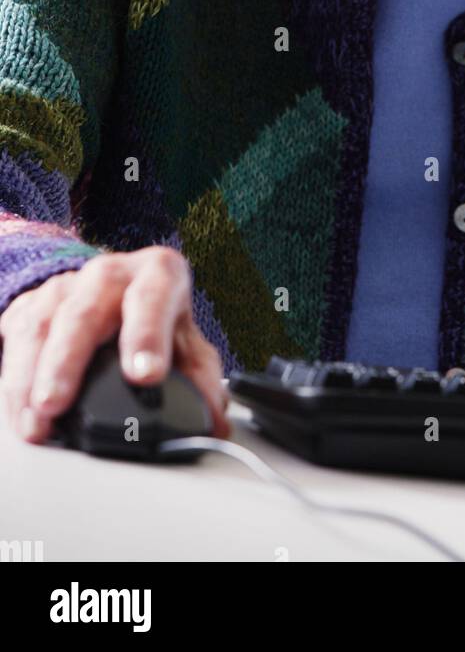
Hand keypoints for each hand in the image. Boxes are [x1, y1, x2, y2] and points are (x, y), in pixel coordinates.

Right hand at [0, 246, 229, 443]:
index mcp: (157, 274)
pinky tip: (21, 413)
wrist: (114, 290)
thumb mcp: (184, 340)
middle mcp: (108, 274)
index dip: (147, 334)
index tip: (145, 375)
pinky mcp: (30, 306)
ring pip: (42, 325)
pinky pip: (15, 339)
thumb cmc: (155, 317)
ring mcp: (65, 287)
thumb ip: (200, 377)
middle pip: (84, 311)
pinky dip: (15, 380)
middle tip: (58, 403)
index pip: (153, 297)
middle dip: (67, 359)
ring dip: (32, 378)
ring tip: (36, 422)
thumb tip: (213, 421)